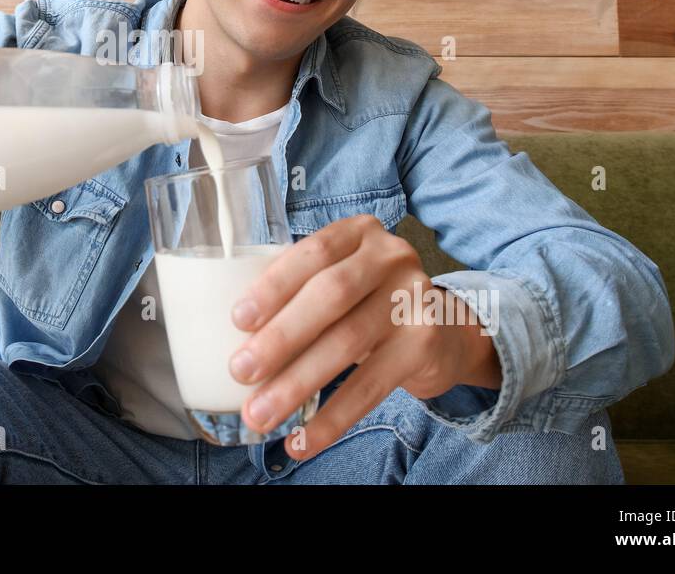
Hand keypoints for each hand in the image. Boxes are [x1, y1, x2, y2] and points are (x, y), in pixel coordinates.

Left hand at [228, 214, 501, 460]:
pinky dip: (332, 418)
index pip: (314, 252)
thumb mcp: (340, 281)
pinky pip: (372, 386)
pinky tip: (303, 440)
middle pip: (330, 296)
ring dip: (297, 384)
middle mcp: (391, 256)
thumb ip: (299, 292)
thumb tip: (233, 339)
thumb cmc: (366, 303)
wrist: (441, 330)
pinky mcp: (425, 343)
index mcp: (359, 232)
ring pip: (348, 343)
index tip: (238, 320)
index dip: (275, 285)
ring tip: (260, 414)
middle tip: (241, 371)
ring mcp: (414, 298)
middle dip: (280, 337)